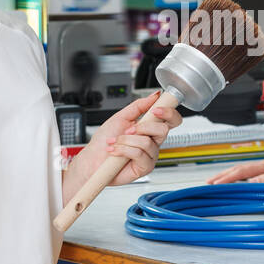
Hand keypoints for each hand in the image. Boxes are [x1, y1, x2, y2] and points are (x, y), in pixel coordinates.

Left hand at [68, 92, 183, 189]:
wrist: (92, 159)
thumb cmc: (104, 141)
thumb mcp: (120, 117)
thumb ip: (139, 106)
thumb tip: (154, 96)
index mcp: (149, 128)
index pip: (171, 120)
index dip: (169, 113)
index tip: (156, 109)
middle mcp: (152, 141)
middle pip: (164, 130)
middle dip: (143, 127)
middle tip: (128, 129)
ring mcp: (150, 155)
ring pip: (147, 142)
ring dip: (126, 140)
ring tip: (116, 142)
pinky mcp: (145, 167)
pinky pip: (139, 154)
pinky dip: (124, 150)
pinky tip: (116, 152)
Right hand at [206, 155, 263, 185]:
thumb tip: (250, 182)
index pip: (241, 172)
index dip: (226, 179)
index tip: (215, 185)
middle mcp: (263, 164)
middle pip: (238, 169)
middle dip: (222, 176)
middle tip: (209, 183)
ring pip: (243, 169)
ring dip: (229, 175)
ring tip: (218, 181)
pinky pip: (249, 171)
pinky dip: (239, 175)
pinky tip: (237, 179)